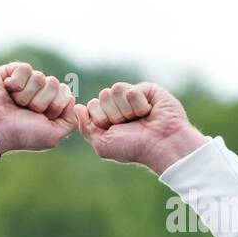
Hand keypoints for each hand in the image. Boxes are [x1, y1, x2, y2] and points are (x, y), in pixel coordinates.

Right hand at [0, 62, 77, 167]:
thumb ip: (71, 120)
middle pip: (55, 84)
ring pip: (40, 77)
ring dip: (26, 95)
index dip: (55, 106)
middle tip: (25, 112)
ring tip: (14, 104)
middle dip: (41, 102)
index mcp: (49, 105)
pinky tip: (7, 92)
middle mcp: (38, 92)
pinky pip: (25, 69)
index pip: (66, 93)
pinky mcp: (10, 72)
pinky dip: (16, 83)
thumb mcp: (53, 136)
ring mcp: (24, 82)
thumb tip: (73, 99)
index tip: (41, 118)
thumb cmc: (20, 135)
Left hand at [75, 81, 208, 173]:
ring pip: (116, 89)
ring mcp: (133, 95)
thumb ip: (86, 127)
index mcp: (107, 116)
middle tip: (129, 125)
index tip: (114, 130)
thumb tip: (77, 107)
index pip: (91, 105)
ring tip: (139, 118)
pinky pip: (132, 89)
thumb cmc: (132, 148)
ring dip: (126, 109)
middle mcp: (119, 105)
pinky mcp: (147, 89)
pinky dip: (139, 104)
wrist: (160, 145)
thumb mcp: (102, 144)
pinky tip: (149, 112)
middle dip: (114, 114)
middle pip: (102, 96)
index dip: (101, 119)